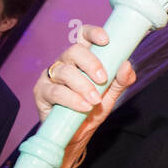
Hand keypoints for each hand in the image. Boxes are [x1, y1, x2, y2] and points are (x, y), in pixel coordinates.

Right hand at [36, 24, 137, 167]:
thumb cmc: (92, 109)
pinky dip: (72, 99)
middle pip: (74, 50)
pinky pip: (55, 91)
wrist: (77, 135)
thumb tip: (127, 64)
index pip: (83, 36)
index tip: (106, 40)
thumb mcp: (111, 94)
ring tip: (95, 100)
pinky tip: (84, 106)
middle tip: (103, 79)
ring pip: (65, 71)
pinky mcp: (41, 92)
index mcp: (81, 58)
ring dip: (83, 85)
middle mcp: (65, 63)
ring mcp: (51, 76)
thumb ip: (121, 80)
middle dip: (91, 63)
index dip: (92, 33)